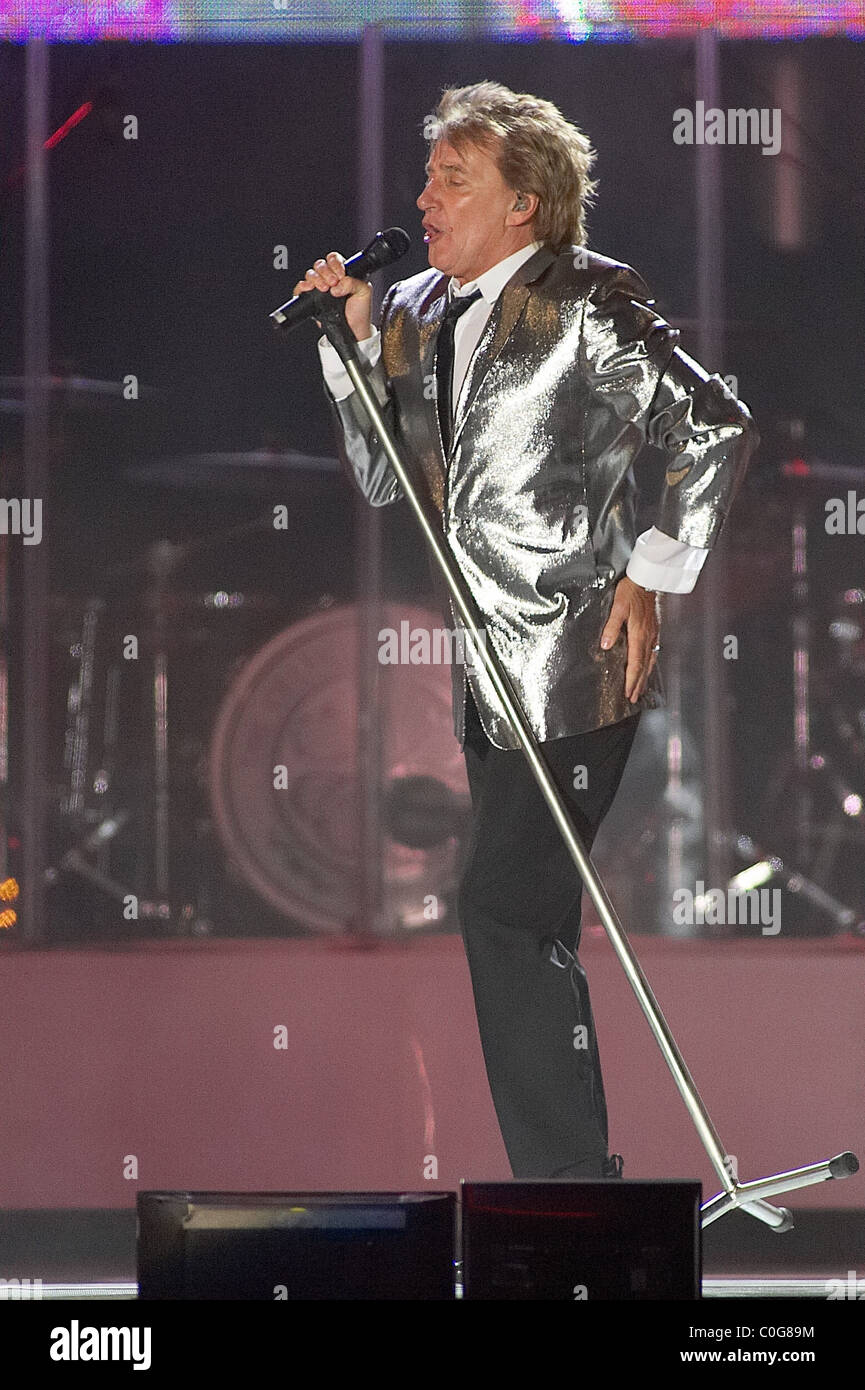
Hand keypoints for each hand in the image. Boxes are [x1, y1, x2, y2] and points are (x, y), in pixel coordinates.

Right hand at [292, 251, 372, 341]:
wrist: (354, 330)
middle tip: (332, 282)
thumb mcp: (364, 292)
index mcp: (342, 272)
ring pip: (310, 274)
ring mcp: (319, 288)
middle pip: (320, 264)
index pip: (334, 259)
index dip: (335, 264)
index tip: (341, 275)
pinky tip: (308, 289)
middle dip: (325, 272)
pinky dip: (302, 287)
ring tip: (324, 289)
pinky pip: (301, 289)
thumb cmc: (359, 311)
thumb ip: (354, 282)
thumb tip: (339, 284)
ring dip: (316, 279)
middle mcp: (329, 278)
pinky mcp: (310, 299)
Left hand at [599, 576, 660, 702]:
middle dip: (638, 684)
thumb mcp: (618, 607)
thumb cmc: (631, 590)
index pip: (635, 663)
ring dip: (645, 676)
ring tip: (641, 688)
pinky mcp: (654, 628)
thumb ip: (611, 626)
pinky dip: (650, 663)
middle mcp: (648, 636)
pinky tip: (648, 666)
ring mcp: (653, 633)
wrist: (648, 578)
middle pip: (643, 666)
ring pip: (650, 660)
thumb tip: (605, 645)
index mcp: (638, 634)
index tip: (628, 693)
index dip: (632, 680)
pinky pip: (654, 651)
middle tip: (634, 698)